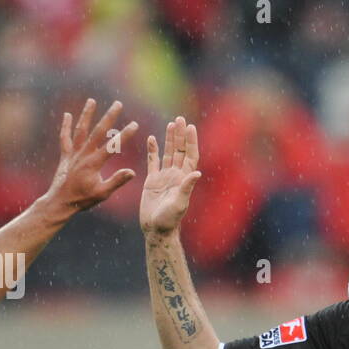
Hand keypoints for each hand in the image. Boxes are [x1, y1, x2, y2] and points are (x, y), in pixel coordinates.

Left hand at [45, 98, 138, 210]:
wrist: (60, 202)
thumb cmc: (82, 199)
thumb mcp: (102, 193)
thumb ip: (117, 181)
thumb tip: (132, 171)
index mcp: (94, 163)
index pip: (112, 146)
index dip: (125, 134)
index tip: (134, 124)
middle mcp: (83, 155)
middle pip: (98, 132)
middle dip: (109, 117)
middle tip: (118, 104)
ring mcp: (73, 153)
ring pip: (80, 130)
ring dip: (86, 114)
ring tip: (91, 100)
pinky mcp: (65, 155)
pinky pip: (65, 138)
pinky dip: (66, 126)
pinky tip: (68, 115)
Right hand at [140, 116, 202, 234]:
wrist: (156, 229)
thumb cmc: (169, 220)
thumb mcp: (180, 203)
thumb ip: (187, 187)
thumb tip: (197, 172)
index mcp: (184, 179)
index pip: (190, 155)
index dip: (191, 141)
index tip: (190, 127)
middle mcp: (176, 175)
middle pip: (180, 151)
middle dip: (180, 135)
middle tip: (180, 118)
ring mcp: (164, 177)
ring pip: (168, 153)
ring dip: (169, 139)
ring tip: (171, 124)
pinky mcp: (152, 181)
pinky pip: (153, 162)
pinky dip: (152, 150)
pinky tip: (151, 139)